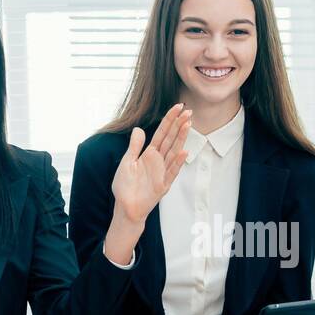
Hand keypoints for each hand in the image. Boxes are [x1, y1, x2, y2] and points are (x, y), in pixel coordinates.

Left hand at [110, 104, 191, 221]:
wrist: (126, 207)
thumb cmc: (125, 186)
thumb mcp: (126, 162)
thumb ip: (134, 146)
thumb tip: (138, 129)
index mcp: (149, 154)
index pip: (162, 133)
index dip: (169, 120)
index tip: (178, 107)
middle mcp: (158, 161)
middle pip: (171, 139)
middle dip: (179, 125)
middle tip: (188, 111)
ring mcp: (162, 172)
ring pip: (174, 152)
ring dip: (181, 139)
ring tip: (188, 125)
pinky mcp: (163, 184)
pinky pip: (172, 172)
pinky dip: (177, 162)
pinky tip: (183, 152)